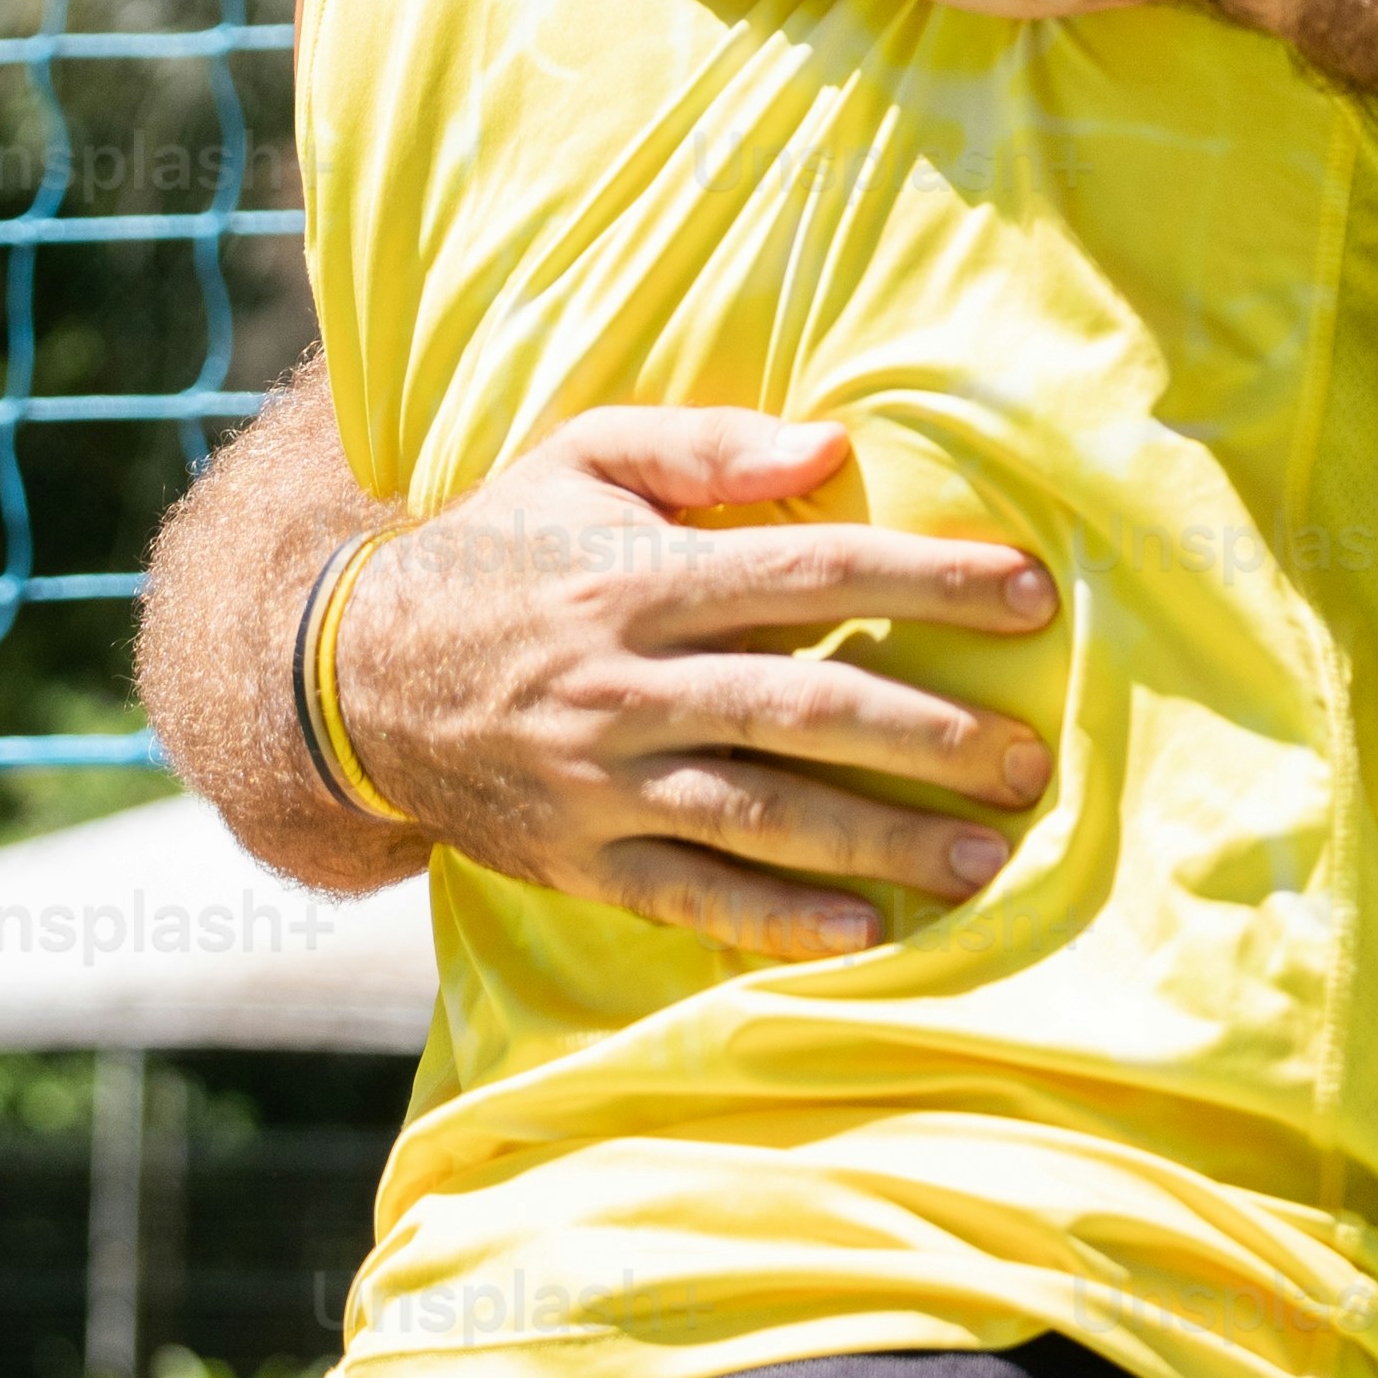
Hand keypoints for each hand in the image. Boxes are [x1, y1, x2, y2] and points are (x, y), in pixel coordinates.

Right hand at [329, 411, 1059, 961]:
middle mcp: (622, 685)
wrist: (347, 678)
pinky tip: (861, 932)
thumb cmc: (497, 551)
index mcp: (635, 578)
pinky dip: (773, 921)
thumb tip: (834, 448)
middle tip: (1029, 759)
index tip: (1030, 594)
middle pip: (801, 710)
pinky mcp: (575, 858)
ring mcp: (597, 782)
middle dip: (928, 736)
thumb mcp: (581, 457)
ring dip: (878, 840)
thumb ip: (709, 445)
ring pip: (758, 816)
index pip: (811, 575)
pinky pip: (688, 896)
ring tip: (984, 858)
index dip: (927, 583)